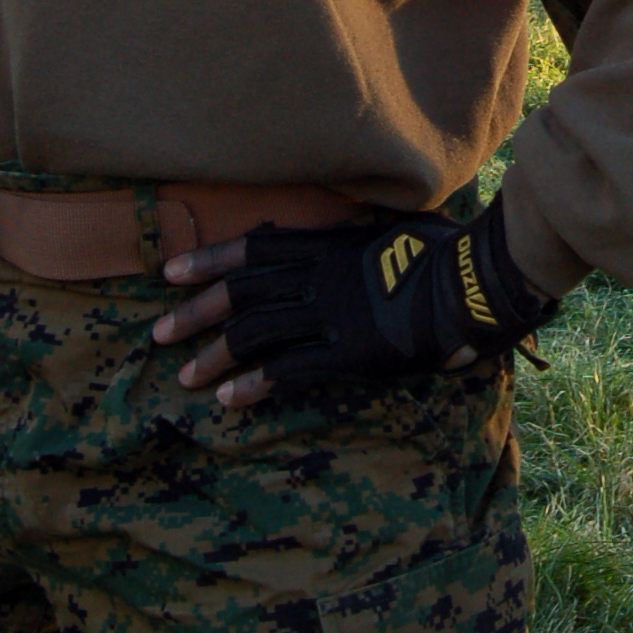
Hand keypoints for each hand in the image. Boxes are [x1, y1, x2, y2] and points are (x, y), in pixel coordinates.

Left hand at [151, 197, 553, 410]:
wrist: (473, 284)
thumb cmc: (444, 254)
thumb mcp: (394, 232)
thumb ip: (360, 239)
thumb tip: (350, 239)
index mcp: (327, 245)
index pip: (253, 247)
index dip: (208, 260)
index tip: (169, 272)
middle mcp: (319, 275)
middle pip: (241, 293)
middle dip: (194, 313)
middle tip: (159, 334)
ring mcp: (331, 313)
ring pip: (255, 333)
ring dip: (215, 356)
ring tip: (187, 377)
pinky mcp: (347, 351)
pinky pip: (289, 369)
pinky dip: (254, 385)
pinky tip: (231, 400)